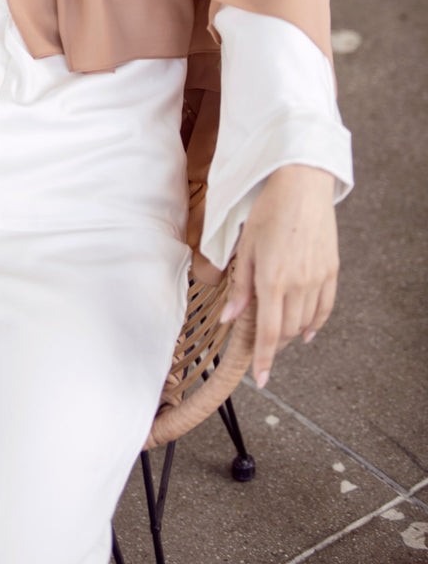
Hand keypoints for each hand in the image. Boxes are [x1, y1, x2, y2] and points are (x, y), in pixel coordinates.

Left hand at [220, 164, 337, 387]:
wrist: (301, 185)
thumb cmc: (267, 210)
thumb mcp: (245, 247)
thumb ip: (239, 286)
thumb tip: (231, 319)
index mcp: (272, 279)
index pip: (269, 332)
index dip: (264, 359)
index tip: (262, 379)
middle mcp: (298, 283)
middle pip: (287, 330)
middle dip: (273, 344)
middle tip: (261, 346)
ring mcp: (318, 278)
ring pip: (305, 322)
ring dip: (291, 333)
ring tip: (278, 334)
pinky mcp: (331, 270)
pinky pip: (325, 308)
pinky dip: (315, 323)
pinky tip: (306, 331)